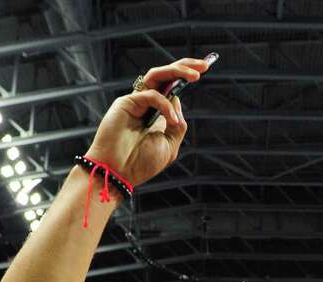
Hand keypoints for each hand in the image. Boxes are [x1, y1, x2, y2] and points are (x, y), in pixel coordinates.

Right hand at [83, 57, 212, 186]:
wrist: (118, 174)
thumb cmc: (140, 164)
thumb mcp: (169, 146)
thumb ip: (177, 124)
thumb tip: (178, 101)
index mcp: (157, 113)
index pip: (172, 87)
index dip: (186, 76)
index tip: (204, 69)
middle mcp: (146, 104)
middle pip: (165, 75)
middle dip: (185, 66)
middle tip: (203, 66)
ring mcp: (135, 102)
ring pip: (156, 75)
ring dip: (177, 71)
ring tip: (195, 75)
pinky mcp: (125, 103)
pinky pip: (150, 95)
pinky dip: (164, 105)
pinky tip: (171, 119)